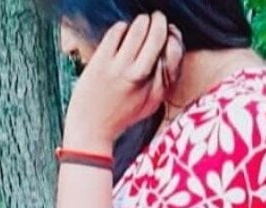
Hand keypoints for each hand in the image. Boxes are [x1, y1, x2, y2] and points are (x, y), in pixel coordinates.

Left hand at [63, 13, 184, 150]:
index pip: (174, 54)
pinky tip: (121, 33)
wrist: (91, 132)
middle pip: (158, 36)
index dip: (173, 38)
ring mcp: (120, 70)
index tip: (169, 35)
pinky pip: (118, 31)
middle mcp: (140, 79)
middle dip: (159, 21)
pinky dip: (122, 27)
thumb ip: (162, 81)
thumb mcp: (149, 105)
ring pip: (139, 28)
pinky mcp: (102, 63)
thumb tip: (169, 44)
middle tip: (157, 17)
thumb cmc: (120, 116)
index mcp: (157, 91)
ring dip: (142, 21)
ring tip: (140, 23)